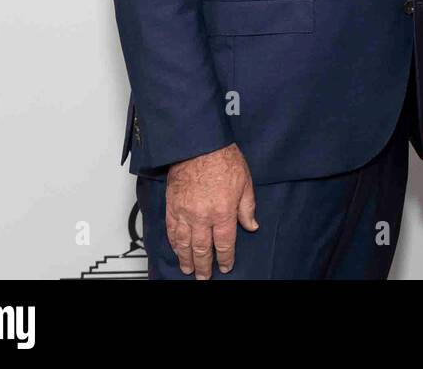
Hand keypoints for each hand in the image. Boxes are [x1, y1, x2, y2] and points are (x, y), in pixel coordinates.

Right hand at [165, 143, 258, 278]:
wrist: (198, 145)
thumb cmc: (223, 158)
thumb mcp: (245, 183)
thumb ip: (247, 207)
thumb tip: (252, 225)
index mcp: (223, 212)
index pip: (225, 244)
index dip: (226, 258)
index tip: (226, 266)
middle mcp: (202, 216)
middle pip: (202, 249)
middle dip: (205, 266)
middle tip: (205, 277)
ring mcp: (185, 213)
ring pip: (184, 243)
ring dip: (186, 259)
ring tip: (189, 269)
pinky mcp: (172, 206)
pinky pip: (171, 230)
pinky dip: (173, 243)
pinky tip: (176, 249)